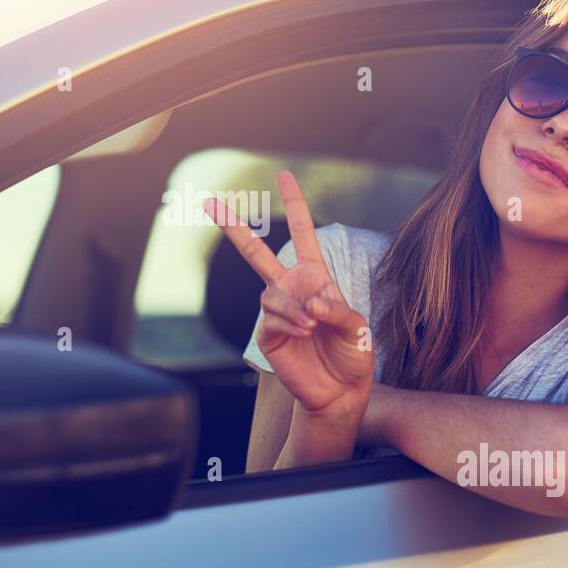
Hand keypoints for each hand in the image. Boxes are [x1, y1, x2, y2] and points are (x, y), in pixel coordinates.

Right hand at [204, 170, 373, 424]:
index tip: (283, 176)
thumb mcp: (358, 327)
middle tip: (209, 202)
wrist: (340, 391)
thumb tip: (310, 304)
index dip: (294, 204)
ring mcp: (277, 311)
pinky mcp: (267, 334)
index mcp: (315, 277)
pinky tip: (304, 333)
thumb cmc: (353, 354)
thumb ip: (337, 310)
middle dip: (233, 227)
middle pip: (256, 252)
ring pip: (271, 295)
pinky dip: (289, 324)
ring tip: (312, 326)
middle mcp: (291, 288)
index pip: (303, 233)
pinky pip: (270, 319)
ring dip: (293, 308)